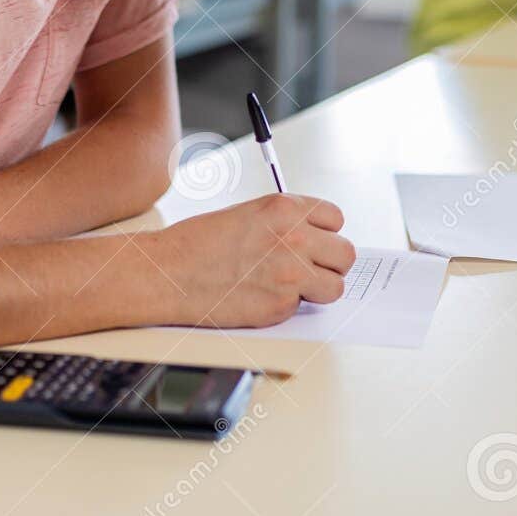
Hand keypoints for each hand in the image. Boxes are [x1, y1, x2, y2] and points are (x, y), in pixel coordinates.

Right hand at [154, 193, 354, 327]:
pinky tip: (262, 296)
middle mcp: (294, 236)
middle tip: (312, 269)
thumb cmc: (200, 243)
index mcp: (286, 208)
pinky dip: (288, 307)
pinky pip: (304, 308)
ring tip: (291, 286)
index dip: (326, 233)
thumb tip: (316, 238)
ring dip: (318, 289)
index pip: (336, 219)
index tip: (317, 242)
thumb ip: (287, 222)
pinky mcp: (281, 304)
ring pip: (336, 286)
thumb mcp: (251, 214)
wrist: (170, 272)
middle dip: (331, 264)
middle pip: (346, 254)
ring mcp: (291, 272)